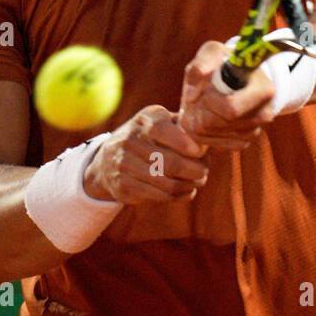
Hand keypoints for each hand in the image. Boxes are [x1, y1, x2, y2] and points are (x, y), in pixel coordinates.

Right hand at [83, 105, 209, 204]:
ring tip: (198, 182)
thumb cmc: (150, 137)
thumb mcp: (163, 122)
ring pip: (167, 183)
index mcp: (145, 119)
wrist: (109, 157)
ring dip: (189, 186)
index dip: (184, 143)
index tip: (199, 152)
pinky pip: (159, 196)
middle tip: (204, 172)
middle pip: (170, 162)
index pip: (162, 130)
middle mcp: (130, 139)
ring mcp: (124, 164)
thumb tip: (205, 144)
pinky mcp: (123, 186)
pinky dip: (178, 196)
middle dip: (195, 170)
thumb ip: (184, 128)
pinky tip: (186, 191)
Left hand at [175, 41, 276, 150]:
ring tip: (202, 105)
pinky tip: (205, 116)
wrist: (236, 76)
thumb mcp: (212, 51)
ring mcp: (255, 130)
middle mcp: (265, 114)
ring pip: (214, 137)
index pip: (230, 109)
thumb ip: (201, 65)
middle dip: (200, 111)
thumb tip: (192, 94)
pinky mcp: (244, 141)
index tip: (204, 88)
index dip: (209, 101)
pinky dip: (202, 133)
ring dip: (199, 121)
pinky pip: (214, 145)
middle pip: (219, 125)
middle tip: (199, 98)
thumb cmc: (224, 62)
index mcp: (264, 91)